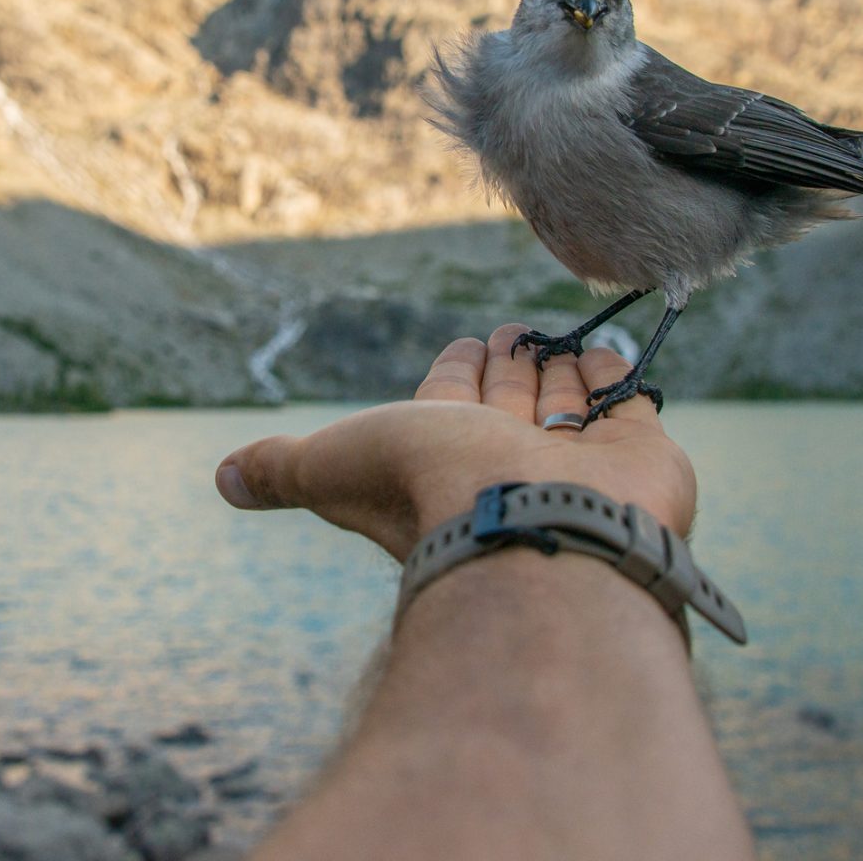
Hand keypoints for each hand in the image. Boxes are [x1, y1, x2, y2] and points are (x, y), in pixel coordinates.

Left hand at [215, 324, 696, 560]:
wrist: (536, 529)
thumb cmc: (428, 493)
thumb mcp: (333, 465)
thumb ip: (283, 469)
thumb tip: (223, 478)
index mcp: (442, 457)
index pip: (448, 401)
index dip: (454, 374)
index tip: (464, 345)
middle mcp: (507, 460)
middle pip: (507, 400)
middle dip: (507, 367)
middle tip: (510, 334)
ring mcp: (576, 461)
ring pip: (565, 402)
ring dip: (557, 370)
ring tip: (554, 341)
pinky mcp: (640, 458)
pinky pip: (626, 406)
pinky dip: (614, 379)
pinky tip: (603, 358)